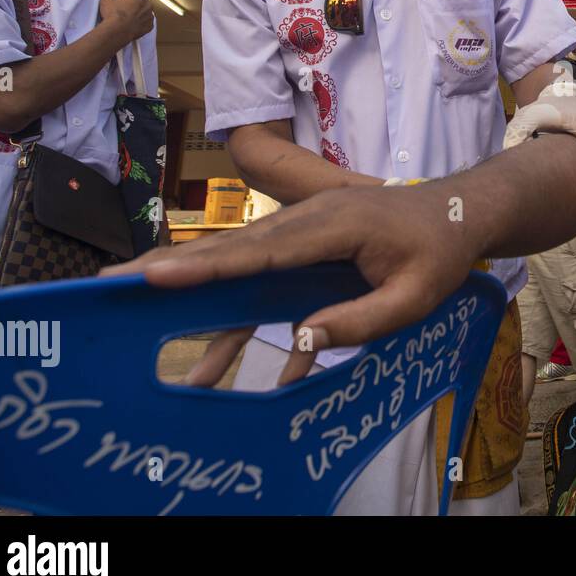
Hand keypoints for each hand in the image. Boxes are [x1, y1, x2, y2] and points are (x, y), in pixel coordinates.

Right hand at [99, 0, 154, 43]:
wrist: (117, 31)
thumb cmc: (114, 16)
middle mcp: (147, 4)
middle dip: (130, 1)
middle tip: (121, 5)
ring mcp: (149, 16)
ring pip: (143, 10)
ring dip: (136, 11)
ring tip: (125, 15)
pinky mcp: (149, 26)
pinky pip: (145, 21)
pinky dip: (139, 21)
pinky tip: (130, 23)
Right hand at [103, 184, 479, 386]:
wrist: (461, 212)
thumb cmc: (441, 252)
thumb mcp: (415, 296)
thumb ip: (360, 321)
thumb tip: (301, 342)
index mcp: (336, 226)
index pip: (261, 252)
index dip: (207, 268)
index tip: (156, 277)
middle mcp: (311, 220)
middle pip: (235, 250)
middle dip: (174, 269)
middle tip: (114, 284)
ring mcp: (308, 228)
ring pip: (243, 263)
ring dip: (196, 290)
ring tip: (138, 307)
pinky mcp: (310, 243)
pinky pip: (267, 278)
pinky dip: (242, 313)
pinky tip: (221, 362)